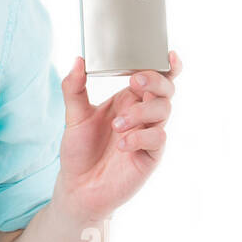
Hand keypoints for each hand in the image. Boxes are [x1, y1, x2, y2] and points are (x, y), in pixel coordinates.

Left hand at [54, 50, 181, 220]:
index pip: (154, 78)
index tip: (168, 54)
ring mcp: (149, 134)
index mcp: (128, 99)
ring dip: (141, 112)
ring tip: (117, 126)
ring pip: (163, 111)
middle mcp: (142, 114)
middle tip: (135, 82)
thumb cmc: (79, 150)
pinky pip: (157, 139)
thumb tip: (78, 60)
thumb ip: (74, 88)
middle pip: (165, 89)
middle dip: (155, 81)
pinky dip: (141, 137)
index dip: (167, 66)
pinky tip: (122, 145)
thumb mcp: (73, 116)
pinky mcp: (151, 156)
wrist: (78, 187)